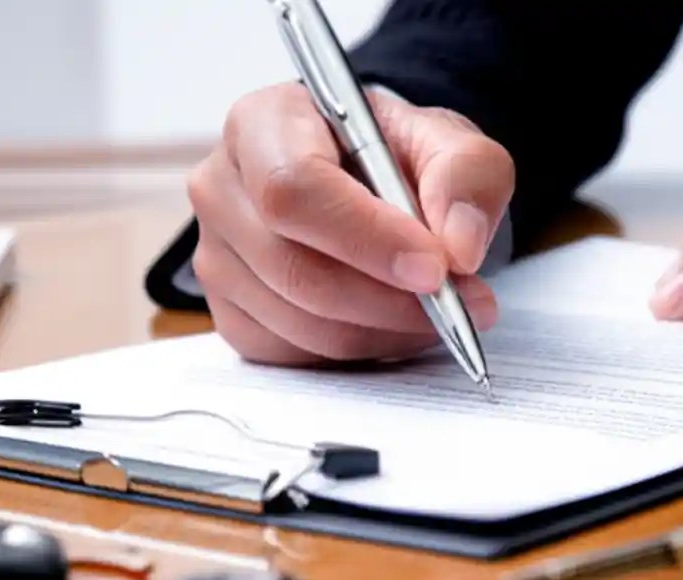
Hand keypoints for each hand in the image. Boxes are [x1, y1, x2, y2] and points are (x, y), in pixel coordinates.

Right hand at [188, 82, 514, 364]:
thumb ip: (465, 177)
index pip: (295, 188)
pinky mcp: (229, 312)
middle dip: (388, 299)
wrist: (373, 184)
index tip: (433, 268)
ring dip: (384, 329)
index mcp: (264, 123)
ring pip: (300, 321)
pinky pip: (295, 353)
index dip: (366, 238)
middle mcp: (223, 187)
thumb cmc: (395, 157)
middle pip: (294, 267)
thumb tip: (458, 245)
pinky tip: (392, 322)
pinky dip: (358, 349)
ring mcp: (217, 255)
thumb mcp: (449, 143)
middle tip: (457, 303)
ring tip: (437, 311)